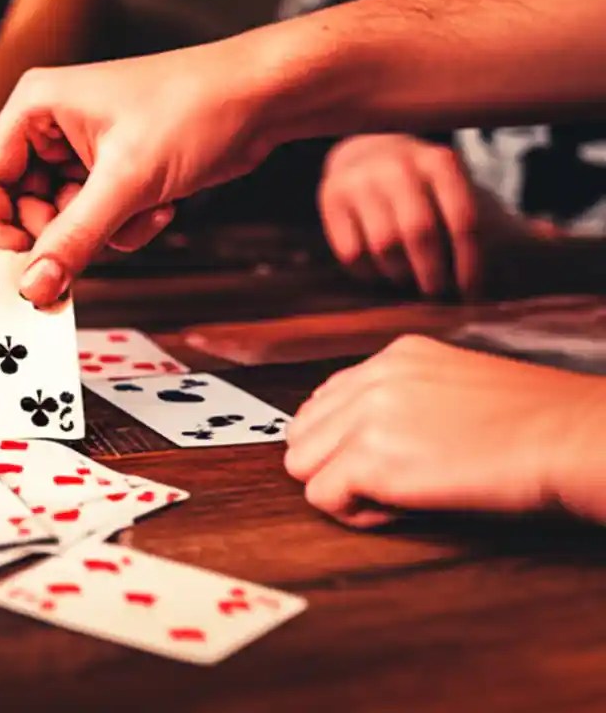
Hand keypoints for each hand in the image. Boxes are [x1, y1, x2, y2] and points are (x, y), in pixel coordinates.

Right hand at [0, 45, 274, 305]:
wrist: (263, 101)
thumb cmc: (197, 106)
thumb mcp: (127, 180)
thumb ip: (74, 238)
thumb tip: (35, 286)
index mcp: (36, 108)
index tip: (22, 270)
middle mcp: (51, 128)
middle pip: (21, 208)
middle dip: (64, 235)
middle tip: (90, 251)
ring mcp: (81, 154)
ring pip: (62, 223)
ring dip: (104, 234)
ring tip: (142, 210)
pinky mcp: (111, 175)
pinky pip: (96, 224)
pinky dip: (127, 227)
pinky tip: (160, 206)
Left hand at [284, 335, 605, 527]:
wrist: (569, 437)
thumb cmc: (536, 425)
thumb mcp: (461, 386)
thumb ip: (409, 398)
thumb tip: (368, 439)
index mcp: (396, 356)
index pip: (325, 401)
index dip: (345, 441)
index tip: (384, 461)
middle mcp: (373, 377)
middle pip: (303, 433)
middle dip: (333, 464)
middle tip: (386, 484)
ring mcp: (367, 416)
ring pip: (301, 464)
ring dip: (339, 488)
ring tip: (394, 496)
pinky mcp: (370, 459)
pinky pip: (321, 497)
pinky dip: (354, 514)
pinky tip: (399, 509)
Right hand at [318, 134, 532, 298]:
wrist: (362, 152)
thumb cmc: (423, 184)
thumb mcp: (458, 186)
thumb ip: (498, 216)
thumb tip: (551, 236)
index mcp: (441, 162)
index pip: (464, 219)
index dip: (471, 263)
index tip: (471, 293)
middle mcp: (399, 165)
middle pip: (419, 233)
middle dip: (431, 273)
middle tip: (436, 292)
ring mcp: (360, 181)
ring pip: (382, 245)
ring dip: (399, 274)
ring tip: (407, 281)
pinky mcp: (330, 198)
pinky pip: (351, 252)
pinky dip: (368, 273)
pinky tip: (379, 274)